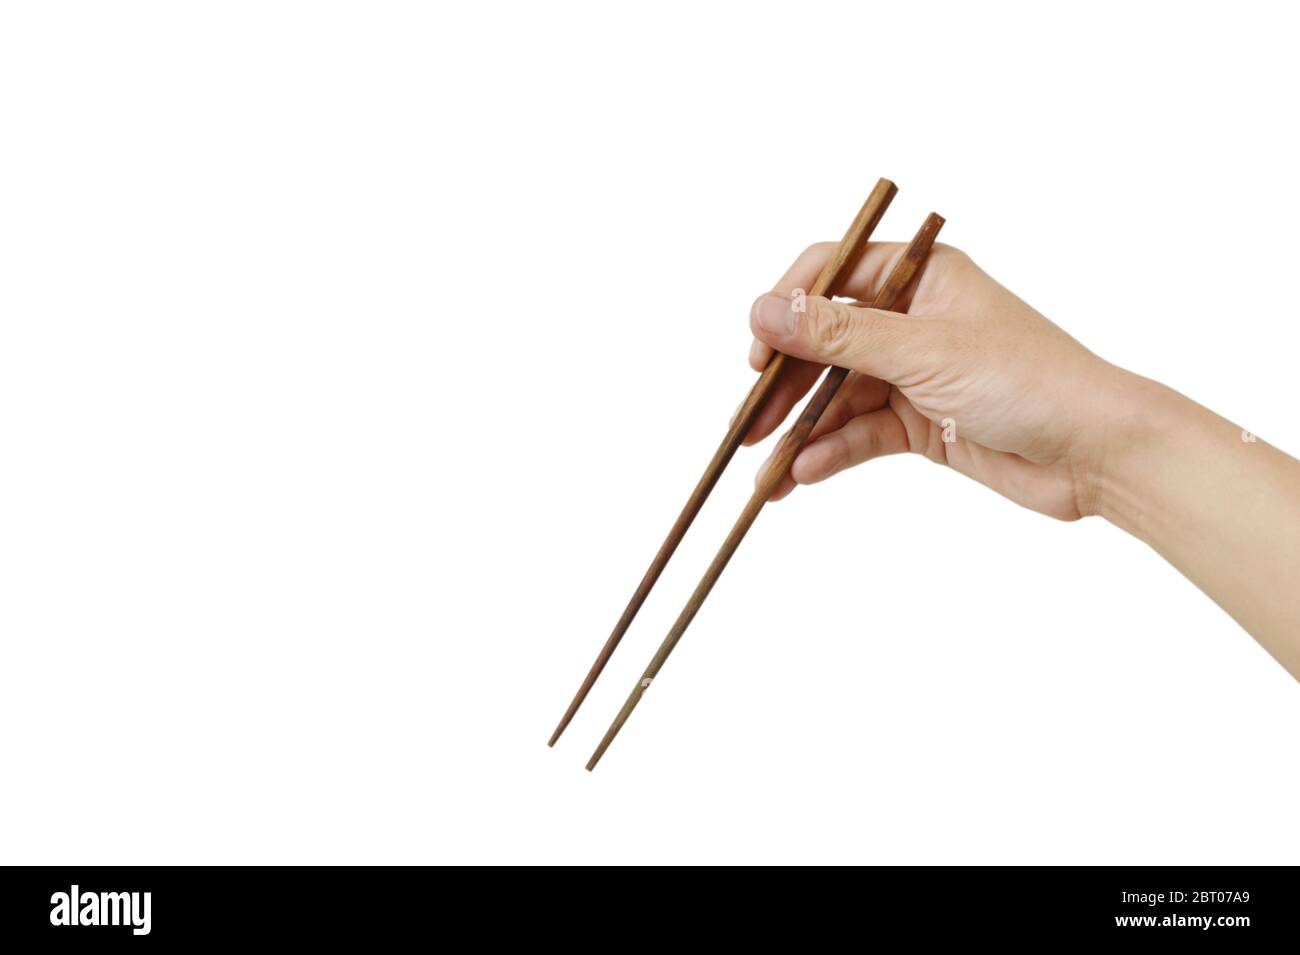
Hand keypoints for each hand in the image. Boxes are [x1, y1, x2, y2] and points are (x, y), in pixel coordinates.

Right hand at [746, 242, 1124, 519]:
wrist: (1095, 453)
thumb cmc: (1027, 380)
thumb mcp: (922, 351)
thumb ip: (838, 334)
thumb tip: (763, 310)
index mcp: (919, 276)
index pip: (828, 275)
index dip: (784, 312)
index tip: (756, 356)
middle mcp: (912, 318)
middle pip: (824, 344)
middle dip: (784, 388)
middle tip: (746, 429)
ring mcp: (915, 372)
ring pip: (838, 397)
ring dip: (801, 433)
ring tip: (766, 474)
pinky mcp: (921, 421)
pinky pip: (861, 433)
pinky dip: (832, 453)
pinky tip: (803, 476)